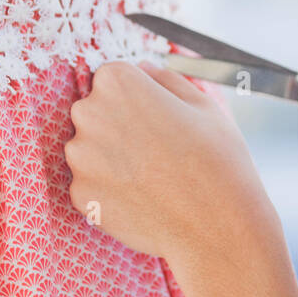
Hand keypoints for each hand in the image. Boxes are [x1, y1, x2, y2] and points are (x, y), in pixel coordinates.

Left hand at [65, 60, 278, 276]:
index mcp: (118, 82)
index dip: (138, 97)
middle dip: (119, 124)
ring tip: (153, 175)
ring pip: (89, 149)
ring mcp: (80, 158)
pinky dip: (110, 189)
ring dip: (112, 157)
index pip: (113, 78)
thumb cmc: (217, 160)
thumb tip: (143, 70)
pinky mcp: (79, 196)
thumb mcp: (203, 105)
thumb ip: (166, 79)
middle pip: (95, 111)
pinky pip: (91, 184)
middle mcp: (89, 114)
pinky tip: (143, 196)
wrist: (216, 226)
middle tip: (157, 147)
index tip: (159, 117)